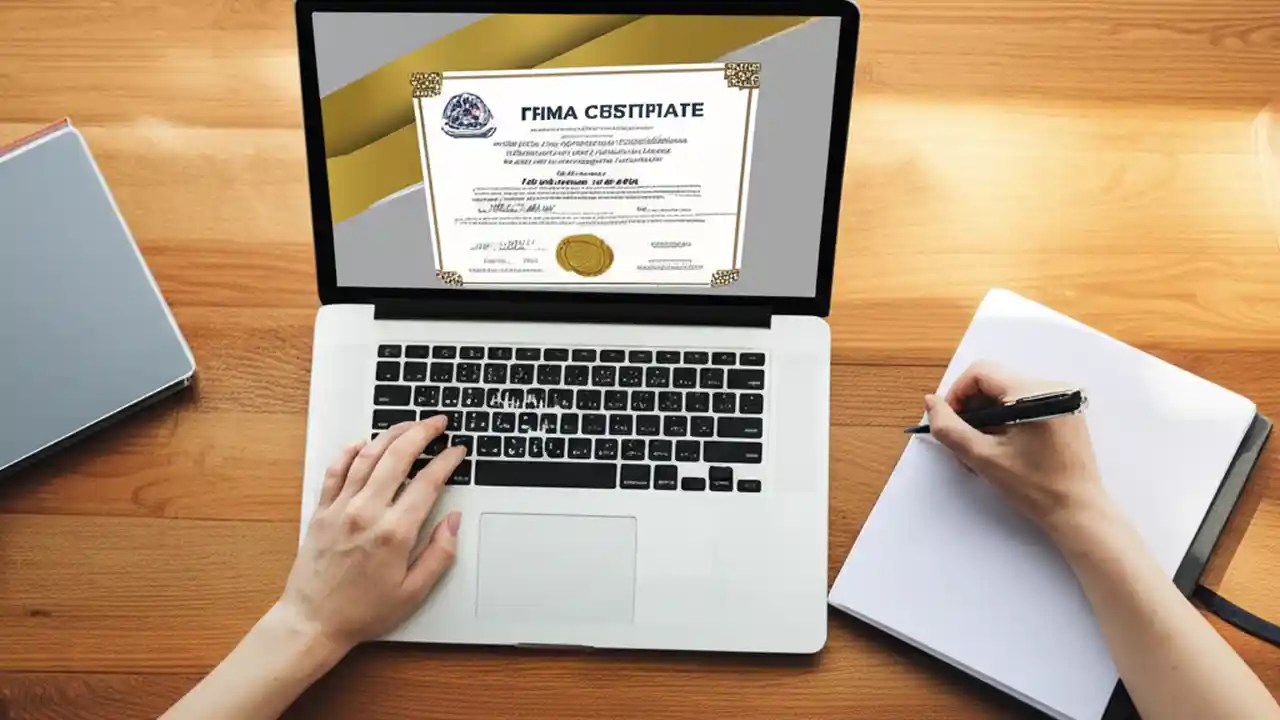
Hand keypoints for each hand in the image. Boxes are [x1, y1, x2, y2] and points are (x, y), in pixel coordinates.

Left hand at [275, 418, 464, 652]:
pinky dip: (350, 451)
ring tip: (409, 425)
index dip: (447, 461)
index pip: (428, 482)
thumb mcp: (413, 592)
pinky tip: (363, 443)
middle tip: (438, 423)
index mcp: (394, 533)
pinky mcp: (321, 511)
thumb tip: (453, 520)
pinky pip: (336, 471)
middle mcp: (367, 513)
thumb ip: (439, 554)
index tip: (457, 451)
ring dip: (391, 434)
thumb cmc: (363, 611)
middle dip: (422, 433)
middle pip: (398, 457)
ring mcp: (341, 509)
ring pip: (368, 456)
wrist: (313, 621)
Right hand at [924, 361, 1108, 539]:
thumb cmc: (1034, 487)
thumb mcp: (983, 457)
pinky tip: (1003, 448)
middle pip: (994, 382)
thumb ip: (950, 428)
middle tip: (963, 441)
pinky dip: (1007, 420)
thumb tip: (931, 402)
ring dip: (988, 417)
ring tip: (982, 450)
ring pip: (1008, 395)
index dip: (957, 393)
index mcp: (1033, 392)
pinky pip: (1026, 404)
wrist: (1078, 510)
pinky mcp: (1066, 412)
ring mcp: (1062, 399)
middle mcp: (1052, 387)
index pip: (981, 372)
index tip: (949, 421)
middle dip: (972, 409)